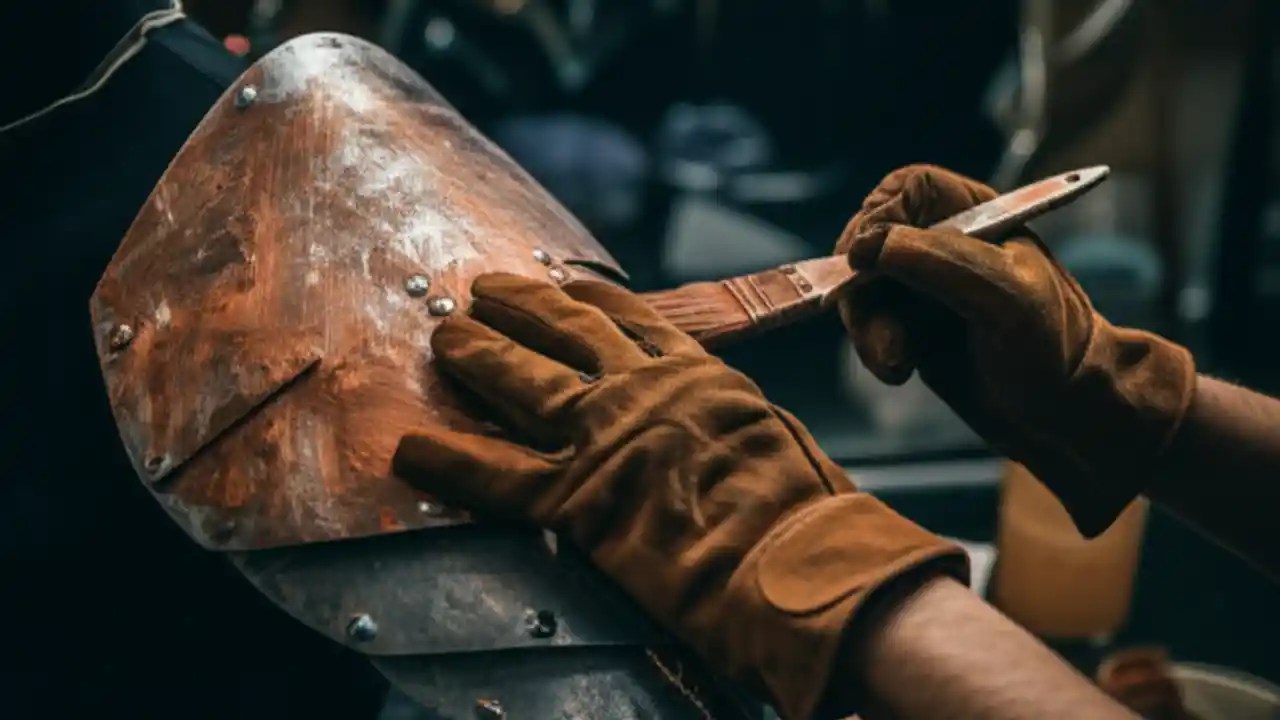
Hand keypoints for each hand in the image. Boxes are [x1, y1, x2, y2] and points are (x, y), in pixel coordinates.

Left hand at [393, 273, 964, 719]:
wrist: (795, 561)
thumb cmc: (805, 511)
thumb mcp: (778, 437)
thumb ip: (733, 420)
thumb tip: (724, 426)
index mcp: (695, 374)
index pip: (629, 320)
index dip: (587, 299)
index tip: (562, 284)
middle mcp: (641, 390)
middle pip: (564, 335)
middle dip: (517, 308)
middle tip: (480, 291)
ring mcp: (603, 437)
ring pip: (522, 384)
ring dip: (477, 356)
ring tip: (442, 337)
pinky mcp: (574, 497)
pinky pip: (495, 475)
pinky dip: (449, 460)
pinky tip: (410, 446)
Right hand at [835, 165, 1194, 535]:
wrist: (1064, 415)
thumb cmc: (1052, 347)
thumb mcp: (1001, 295)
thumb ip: (936, 261)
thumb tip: (865, 247)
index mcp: (977, 216)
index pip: (908, 190)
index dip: (878, 217)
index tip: (864, 259)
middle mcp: (943, 245)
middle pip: (870, 241)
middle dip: (864, 287)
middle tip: (874, 326)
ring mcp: (923, 287)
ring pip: (861, 289)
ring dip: (866, 327)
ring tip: (895, 361)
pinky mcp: (910, 328)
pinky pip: (868, 326)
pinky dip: (872, 349)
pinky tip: (898, 370)